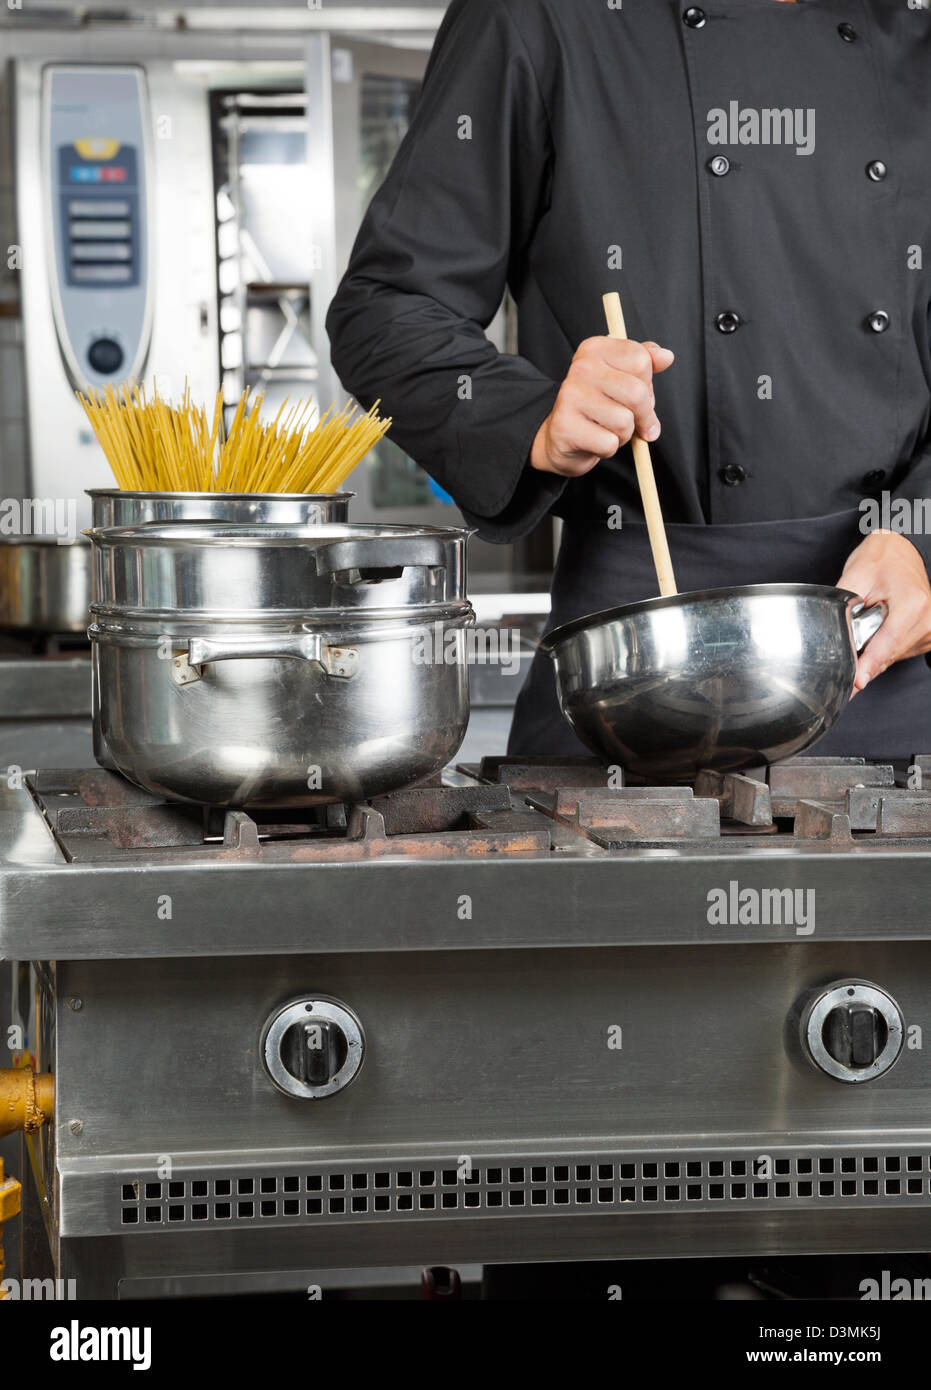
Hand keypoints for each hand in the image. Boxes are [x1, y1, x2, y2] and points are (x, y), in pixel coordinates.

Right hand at [530, 337, 674, 477]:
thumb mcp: (621, 377)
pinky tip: (595, 442)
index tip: (635, 395)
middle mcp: (580, 368)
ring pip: (625, 421)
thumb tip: (666, 357)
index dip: (647, 384)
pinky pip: (609, 443)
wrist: (560, 437)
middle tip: (632, 421)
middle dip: (643, 414)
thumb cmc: (597, 406)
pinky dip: (608, 449)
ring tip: (607, 429)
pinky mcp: (565, 427)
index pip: (641, 360)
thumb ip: (645, 362)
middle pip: (637, 393)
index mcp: (594, 349)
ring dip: (624, 434)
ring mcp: (570, 397)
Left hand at [837, 530, 930, 694]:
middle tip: (847, 647)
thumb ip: (845, 612)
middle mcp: (927, 619)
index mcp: (913, 603)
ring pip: (893, 657)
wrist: (900, 550)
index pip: (888, 643)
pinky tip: (877, 630)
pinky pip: (898, 652)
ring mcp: (930, 629)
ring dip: (874, 651)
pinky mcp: (928, 636)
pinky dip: (884, 648)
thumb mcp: (855, 578)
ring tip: (867, 624)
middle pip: (889, 654)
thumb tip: (835, 644)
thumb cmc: (880, 558)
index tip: (856, 683)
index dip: (868, 665)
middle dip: (864, 657)